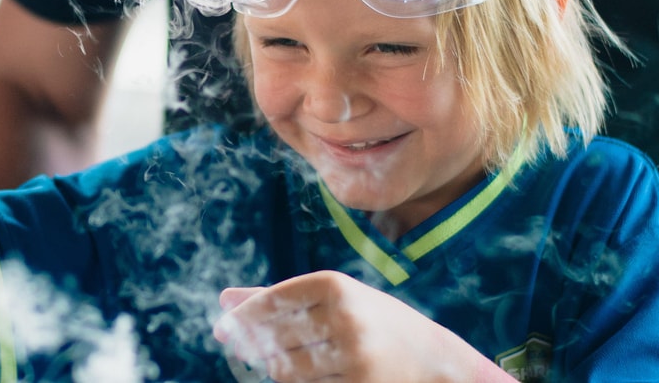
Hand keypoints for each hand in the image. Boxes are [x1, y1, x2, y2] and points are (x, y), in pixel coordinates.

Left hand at [213, 270, 510, 381]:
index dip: (244, 316)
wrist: (435, 362)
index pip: (274, 300)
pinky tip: (309, 375)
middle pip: (276, 339)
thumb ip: (279, 297)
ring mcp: (353, 356)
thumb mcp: (334, 300)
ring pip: (288, 371)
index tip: (224, 327)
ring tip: (284, 361)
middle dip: (253, 346)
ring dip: (278, 369)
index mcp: (336, 285)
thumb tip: (223, 300)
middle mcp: (345, 317)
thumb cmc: (375, 323)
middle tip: (240, 347)